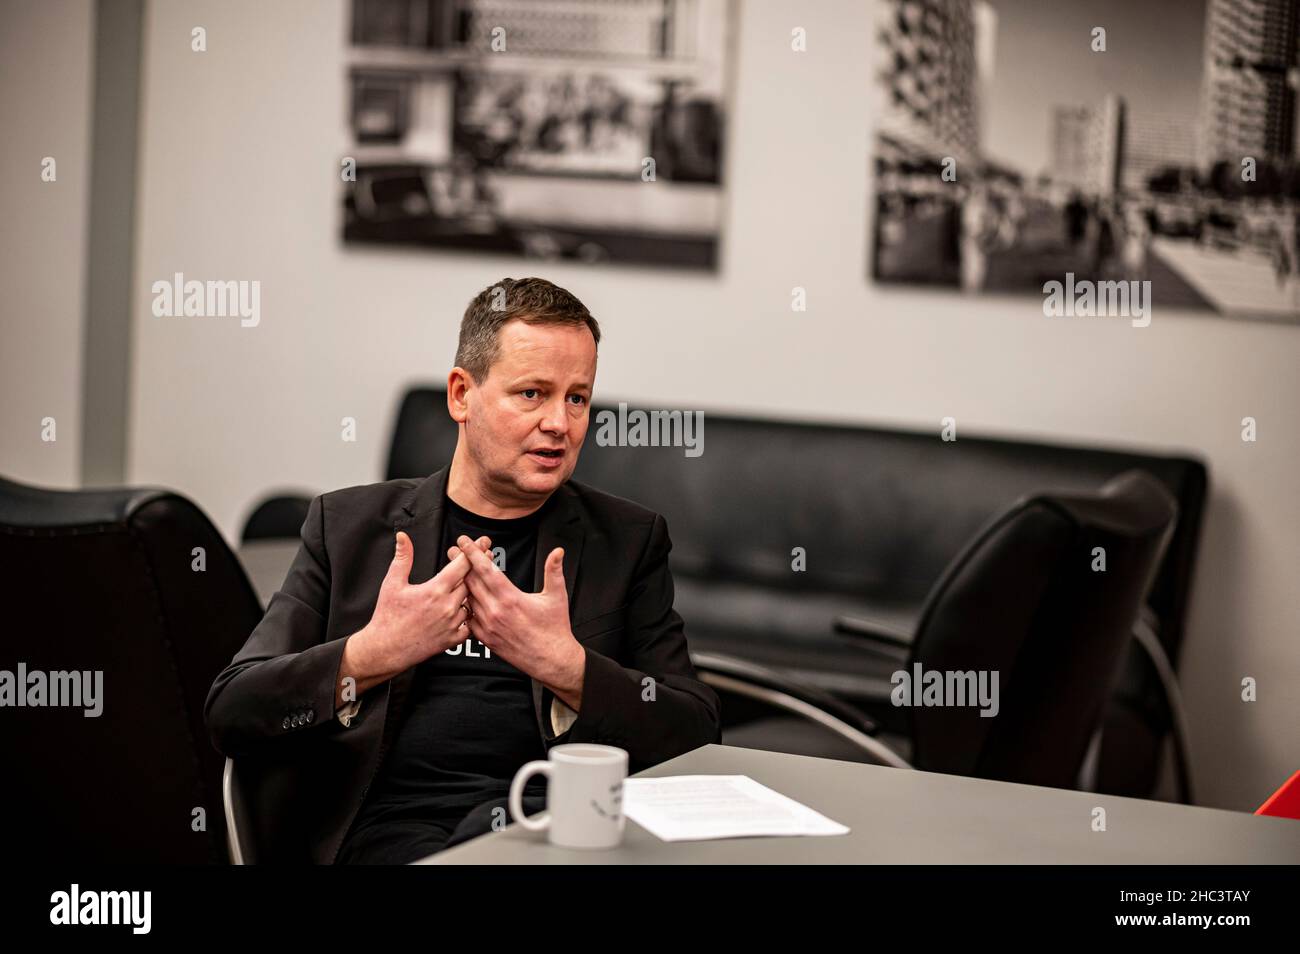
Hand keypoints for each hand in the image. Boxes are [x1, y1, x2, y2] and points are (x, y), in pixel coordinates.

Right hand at [354, 530, 475, 677]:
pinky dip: (470, 616)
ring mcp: (452, 624)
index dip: (474, 552)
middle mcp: (447, 607)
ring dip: (473, 593)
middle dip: (478, 569)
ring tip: (476, 583)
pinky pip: (471, 625)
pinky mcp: (453, 639)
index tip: (483, 543)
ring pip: (472, 602)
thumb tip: (403, 537)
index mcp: (435, 590)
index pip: (462, 566)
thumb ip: (402, 558)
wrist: (385, 649)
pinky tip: (468, 609)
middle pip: (472, 582)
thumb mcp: (392, 583)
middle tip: (487, 557)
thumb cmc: (388, 616)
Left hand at [449, 533, 584, 695]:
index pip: (485, 570)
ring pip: (467, 599)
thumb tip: (558, 551)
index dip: (473, 553)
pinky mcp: (485, 639)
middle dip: (461, 563)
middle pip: (470, 581)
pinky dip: (465, 606)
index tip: (463, 541)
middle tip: (454, 549)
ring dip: (462, 582)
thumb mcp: (557, 596)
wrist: (551, 660)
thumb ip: (554, 571)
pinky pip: (468, 618)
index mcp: (511, 598)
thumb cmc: (555, 628)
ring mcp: (488, 626)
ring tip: (458, 570)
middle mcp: (495, 611)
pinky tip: (465, 597)